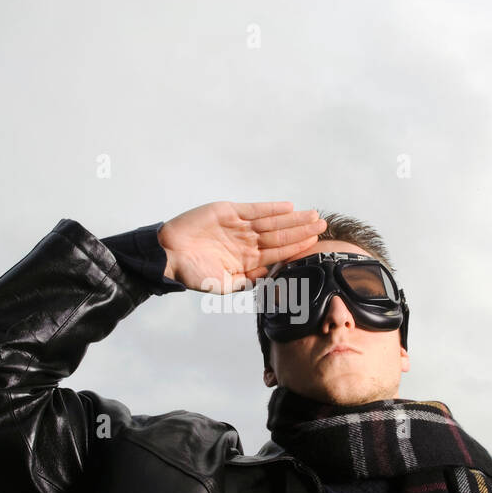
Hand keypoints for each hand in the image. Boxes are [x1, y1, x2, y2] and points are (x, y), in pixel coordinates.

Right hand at [158, 201, 326, 292]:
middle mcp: (246, 242)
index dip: (297, 247)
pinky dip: (271, 208)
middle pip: (280, 235)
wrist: (168, 255)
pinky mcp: (228, 212)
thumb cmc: (192, 274)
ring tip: (312, 215)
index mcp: (247, 260)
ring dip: (292, 218)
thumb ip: (246, 281)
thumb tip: (271, 276)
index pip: (278, 253)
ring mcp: (238, 226)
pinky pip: (254, 209)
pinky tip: (288, 207)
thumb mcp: (222, 285)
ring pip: (271, 221)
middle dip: (302, 230)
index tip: (315, 242)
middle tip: (323, 224)